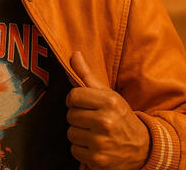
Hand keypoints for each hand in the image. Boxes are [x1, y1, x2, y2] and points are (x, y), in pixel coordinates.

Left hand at [66, 51, 149, 169]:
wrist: (143, 147)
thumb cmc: (121, 116)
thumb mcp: (108, 94)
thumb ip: (87, 75)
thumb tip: (74, 54)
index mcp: (108, 101)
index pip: (73, 96)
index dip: (75, 99)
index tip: (83, 103)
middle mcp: (105, 121)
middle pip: (70, 115)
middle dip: (78, 116)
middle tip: (91, 118)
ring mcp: (102, 142)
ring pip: (71, 133)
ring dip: (79, 133)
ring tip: (93, 131)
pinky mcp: (98, 159)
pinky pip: (74, 149)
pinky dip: (81, 148)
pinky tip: (94, 145)